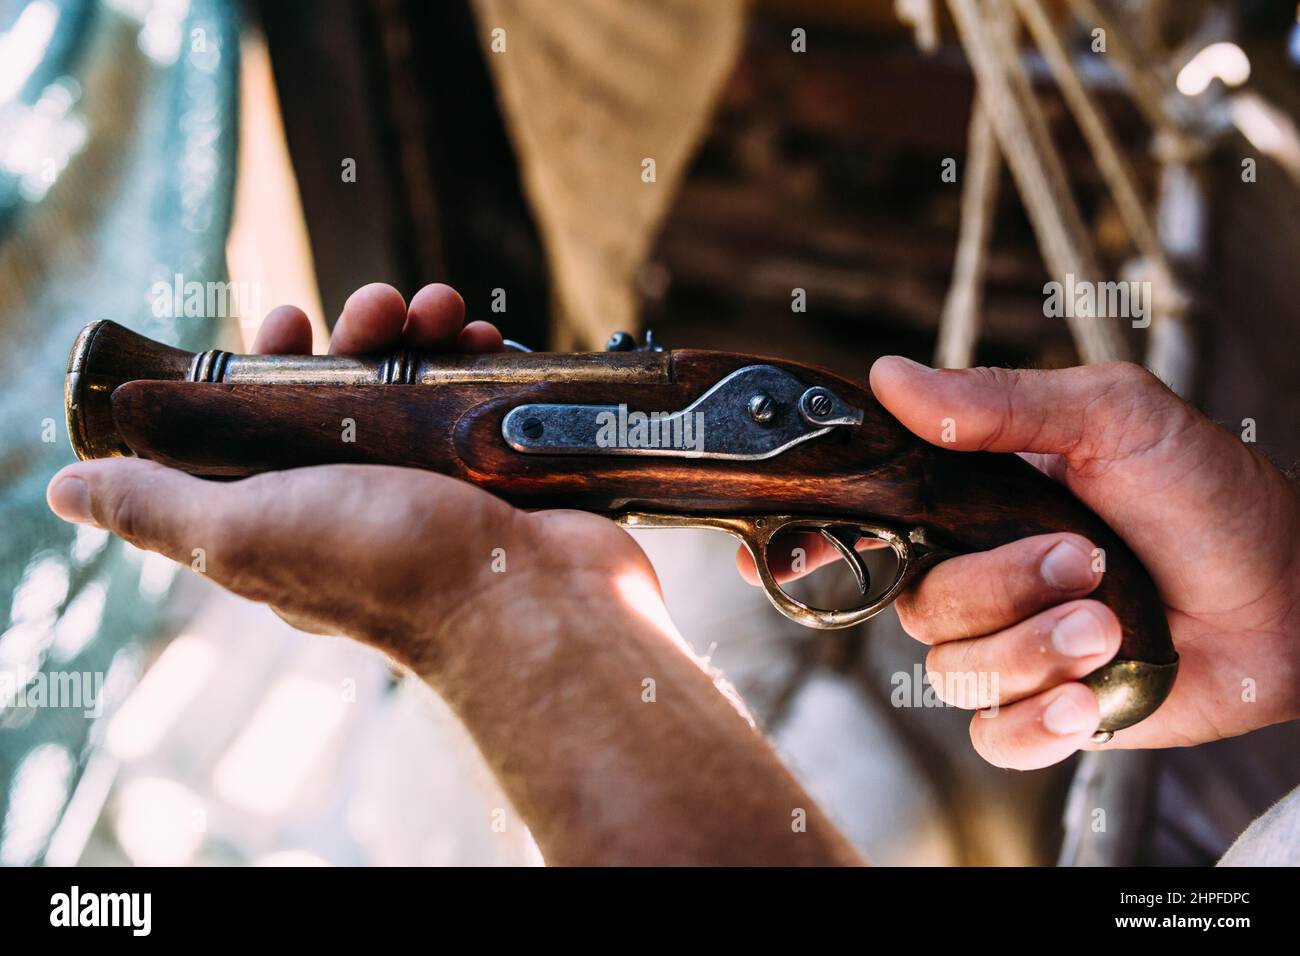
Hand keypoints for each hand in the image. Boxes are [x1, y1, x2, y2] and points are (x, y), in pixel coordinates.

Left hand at [46, 283, 645, 677]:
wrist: (528, 602)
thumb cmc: (388, 570)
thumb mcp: (246, 532)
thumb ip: (159, 505)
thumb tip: (65, 489)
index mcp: (296, 510)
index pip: (266, 421)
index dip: (270, 361)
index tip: (292, 324)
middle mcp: (365, 493)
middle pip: (350, 384)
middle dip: (360, 328)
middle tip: (378, 310)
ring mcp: (439, 479)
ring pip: (421, 377)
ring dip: (426, 326)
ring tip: (446, 310)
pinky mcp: (497, 464)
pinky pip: (482, 389)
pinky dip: (482, 352)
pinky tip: (490, 334)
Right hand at [863, 358, 1299, 768]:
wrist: (1293, 596)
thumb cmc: (1210, 495)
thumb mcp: (1113, 418)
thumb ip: (999, 402)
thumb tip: (893, 377)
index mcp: (974, 500)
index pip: (872, 518)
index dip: (823, 539)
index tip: (791, 551)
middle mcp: (979, 573)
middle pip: (917, 603)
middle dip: (1000, 589)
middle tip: (1085, 561)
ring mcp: (1010, 644)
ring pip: (953, 671)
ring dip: (1034, 652)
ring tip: (1111, 626)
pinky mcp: (1045, 707)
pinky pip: (993, 736)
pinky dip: (1036, 722)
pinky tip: (1089, 695)